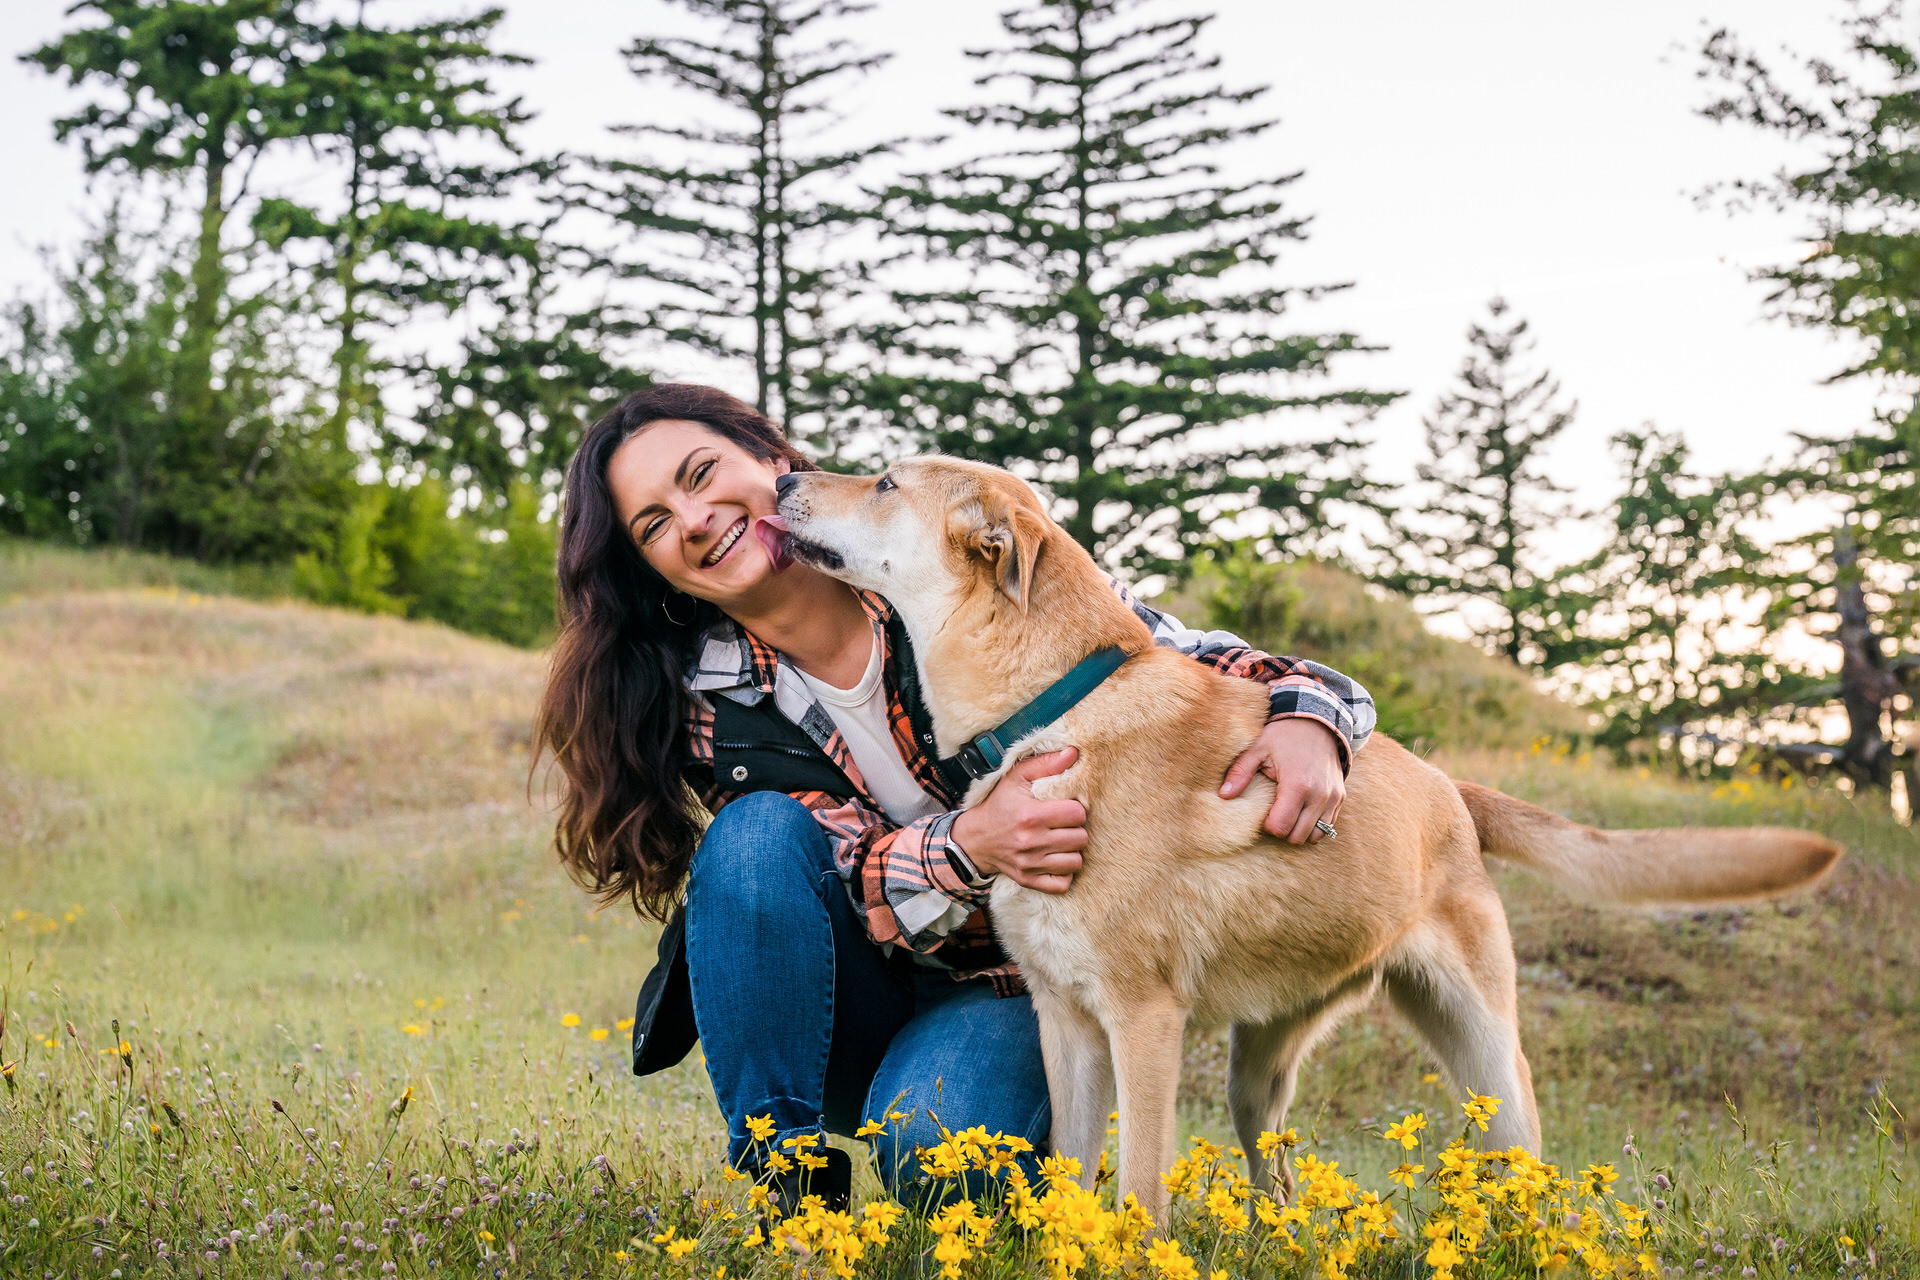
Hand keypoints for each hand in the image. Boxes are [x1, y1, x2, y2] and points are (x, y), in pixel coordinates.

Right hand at [951, 748, 1086, 893]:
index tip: (1065, 808)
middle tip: (1063, 824)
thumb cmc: (1000, 804)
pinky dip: (1064, 873)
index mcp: (1031, 815)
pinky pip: (1062, 884)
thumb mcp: (1016, 778)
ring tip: (1061, 841)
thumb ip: (1045, 764)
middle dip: (1076, 829)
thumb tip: (1074, 753)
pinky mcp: (1028, 880)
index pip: (1077, 814)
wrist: (975, 838)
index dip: (1076, 809)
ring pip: (1076, 861)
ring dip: (1072, 850)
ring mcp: (1030, 864)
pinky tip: (1056, 859)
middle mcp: (1031, 842)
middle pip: (1080, 838)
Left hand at [1219, 719, 1345, 843]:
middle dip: (1282, 830)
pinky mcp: (1340, 797)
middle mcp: (1319, 795)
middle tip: (1274, 814)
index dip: (1267, 826)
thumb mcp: (1258, 748)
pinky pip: (1328, 825)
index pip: (1281, 827)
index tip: (1263, 813)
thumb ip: (1240, 772)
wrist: (1317, 722)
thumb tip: (1224, 795)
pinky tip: (1302, 810)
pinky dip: (1314, 824)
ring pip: (1316, 835)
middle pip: (1297, 836)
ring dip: (1299, 831)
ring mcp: (1333, 797)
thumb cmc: (1283, 735)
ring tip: (1288, 813)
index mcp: (1297, 784)